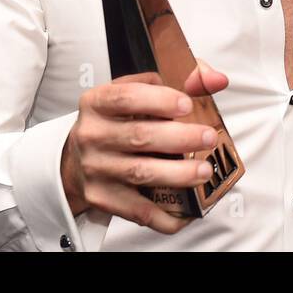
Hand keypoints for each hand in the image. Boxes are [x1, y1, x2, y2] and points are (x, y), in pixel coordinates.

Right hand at [60, 61, 230, 234]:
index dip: (159, 101)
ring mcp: (95, 169)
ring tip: (204, 170)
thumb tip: (216, 80)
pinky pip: (137, 210)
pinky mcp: (102, 197)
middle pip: (139, 136)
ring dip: (178, 173)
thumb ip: (180, 78)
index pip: (126, 98)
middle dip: (180, 138)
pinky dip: (165, 214)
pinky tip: (188, 210)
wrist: (77, 159)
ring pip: (140, 172)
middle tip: (208, 138)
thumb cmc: (117, 120)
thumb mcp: (139, 91)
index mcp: (98, 102)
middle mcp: (92, 135)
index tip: (186, 105)